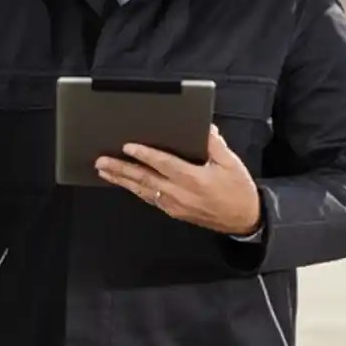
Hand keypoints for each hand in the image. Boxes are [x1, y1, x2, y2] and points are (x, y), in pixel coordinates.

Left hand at [94, 125, 261, 235]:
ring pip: (142, 190)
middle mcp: (179, 193)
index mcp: (193, 178)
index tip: (127, 146)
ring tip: (103, 171)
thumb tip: (204, 126)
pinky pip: (149, 199)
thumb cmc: (238, 189)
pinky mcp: (173, 211)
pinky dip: (134, 190)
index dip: (144, 155)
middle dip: (121, 169)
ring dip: (121, 180)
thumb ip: (215, 144)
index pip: (163, 164)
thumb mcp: (231, 163)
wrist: (245, 220)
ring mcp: (174, 205)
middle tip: (101, 161)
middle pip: (144, 179)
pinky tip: (123, 183)